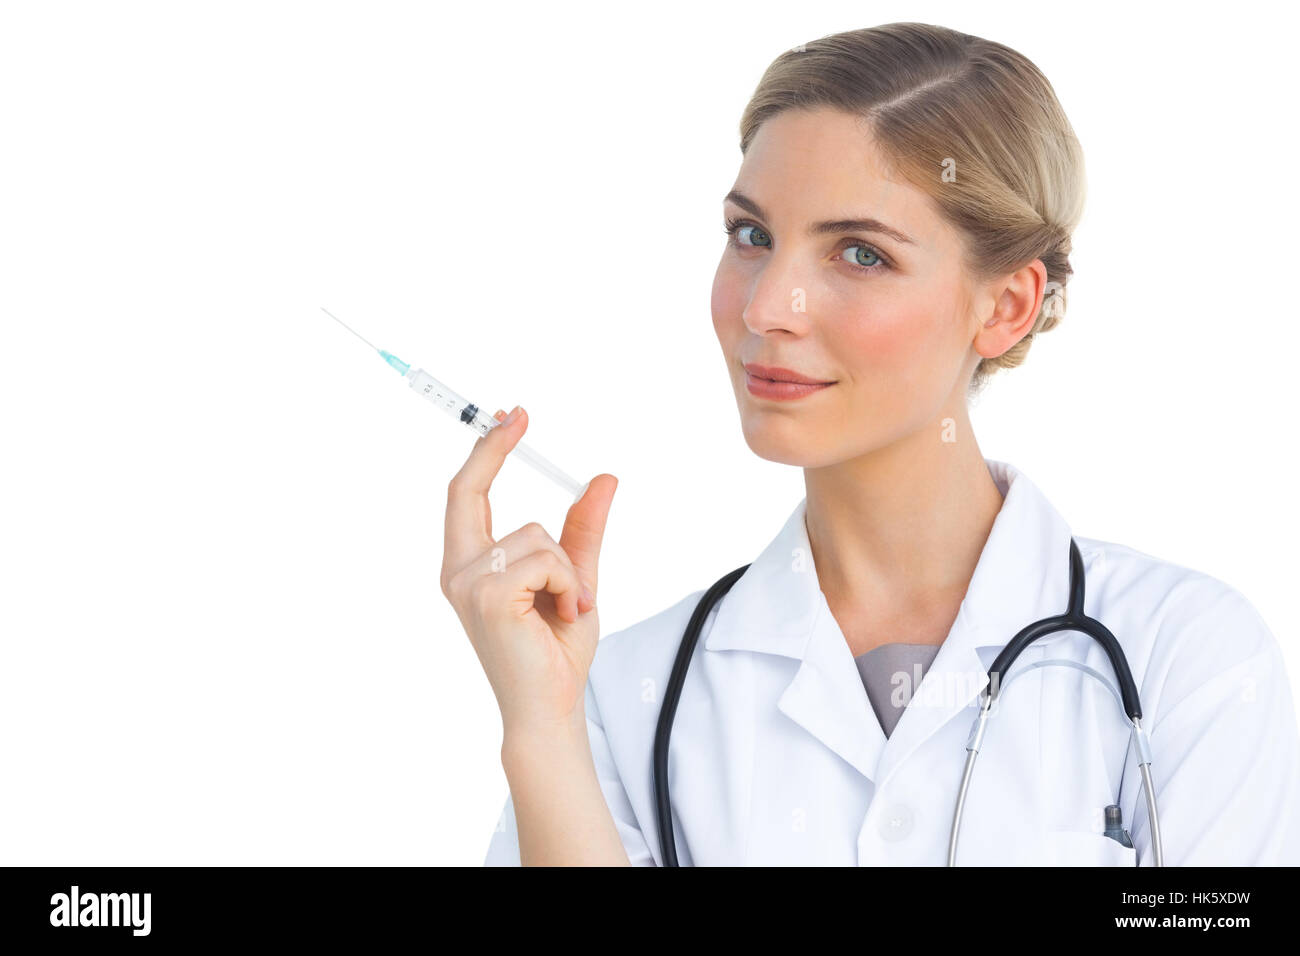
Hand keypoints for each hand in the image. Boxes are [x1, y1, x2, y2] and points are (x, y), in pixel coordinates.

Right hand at [440, 405, 617, 737]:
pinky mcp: (490, 596)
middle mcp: (458, 571)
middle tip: (518, 413)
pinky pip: (549, 559)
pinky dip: (572, 585)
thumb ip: (583, 530)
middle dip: (494, 447)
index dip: (484, 453)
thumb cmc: (554, 650)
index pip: (466, 496)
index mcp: (468, 565)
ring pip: (538, 535)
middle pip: (473, 491)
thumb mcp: (574, 577)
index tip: (508, 417)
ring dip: (569, 570)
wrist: (551, 706)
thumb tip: (604, 479)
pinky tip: (566, 615)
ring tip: (567, 608)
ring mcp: (469, 583)